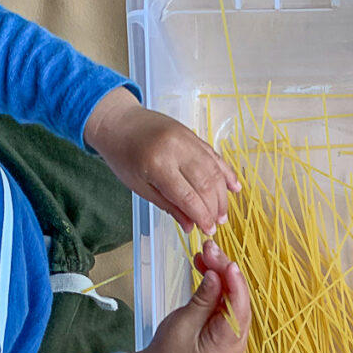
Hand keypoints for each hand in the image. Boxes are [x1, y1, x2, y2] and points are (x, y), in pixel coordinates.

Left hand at [84, 87, 240, 235]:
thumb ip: (168, 205)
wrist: (118, 121)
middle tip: (217, 224)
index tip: (209, 231)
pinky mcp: (193, 135)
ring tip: (223, 213)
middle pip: (205, 184)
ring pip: (214, 171)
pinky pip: (214, 155)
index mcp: (158, 164)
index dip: (202, 216)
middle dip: (214, 208)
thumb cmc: (123, 156)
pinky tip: (234, 187)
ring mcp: (187, 139)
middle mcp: (176, 149)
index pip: (188, 196)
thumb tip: (190, 226)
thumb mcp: (140, 187)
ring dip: (222, 195)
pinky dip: (226, 172)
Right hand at [119, 240, 250, 352]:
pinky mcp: (224, 324)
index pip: (239, 309)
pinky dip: (215, 283)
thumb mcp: (183, 324)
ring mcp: (232, 331)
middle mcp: (236, 338)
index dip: (236, 283)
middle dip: (225, 272)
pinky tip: (205, 266)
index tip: (228, 263)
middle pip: (238, 299)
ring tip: (204, 253)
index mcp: (229, 344)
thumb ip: (203, 299)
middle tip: (210, 249)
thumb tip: (215, 275)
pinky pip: (224, 300)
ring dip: (219, 273)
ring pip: (231, 296)